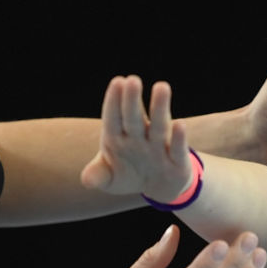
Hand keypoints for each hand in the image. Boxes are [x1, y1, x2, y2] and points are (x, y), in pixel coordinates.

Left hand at [81, 75, 190, 201]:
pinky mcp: (177, 160)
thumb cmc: (128, 175)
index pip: (113, 118)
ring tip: (161, 86)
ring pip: (158, 125)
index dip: (114, 101)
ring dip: (160, 107)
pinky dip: (178, 138)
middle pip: (134, 117)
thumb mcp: (109, 180)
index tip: (117, 82)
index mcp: (118, 137)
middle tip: (132, 80)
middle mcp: (139, 137)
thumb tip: (87, 180)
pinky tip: (180, 124)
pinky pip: (177, 148)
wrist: (157, 187)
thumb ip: (98, 176)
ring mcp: (158, 146)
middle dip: (132, 100)